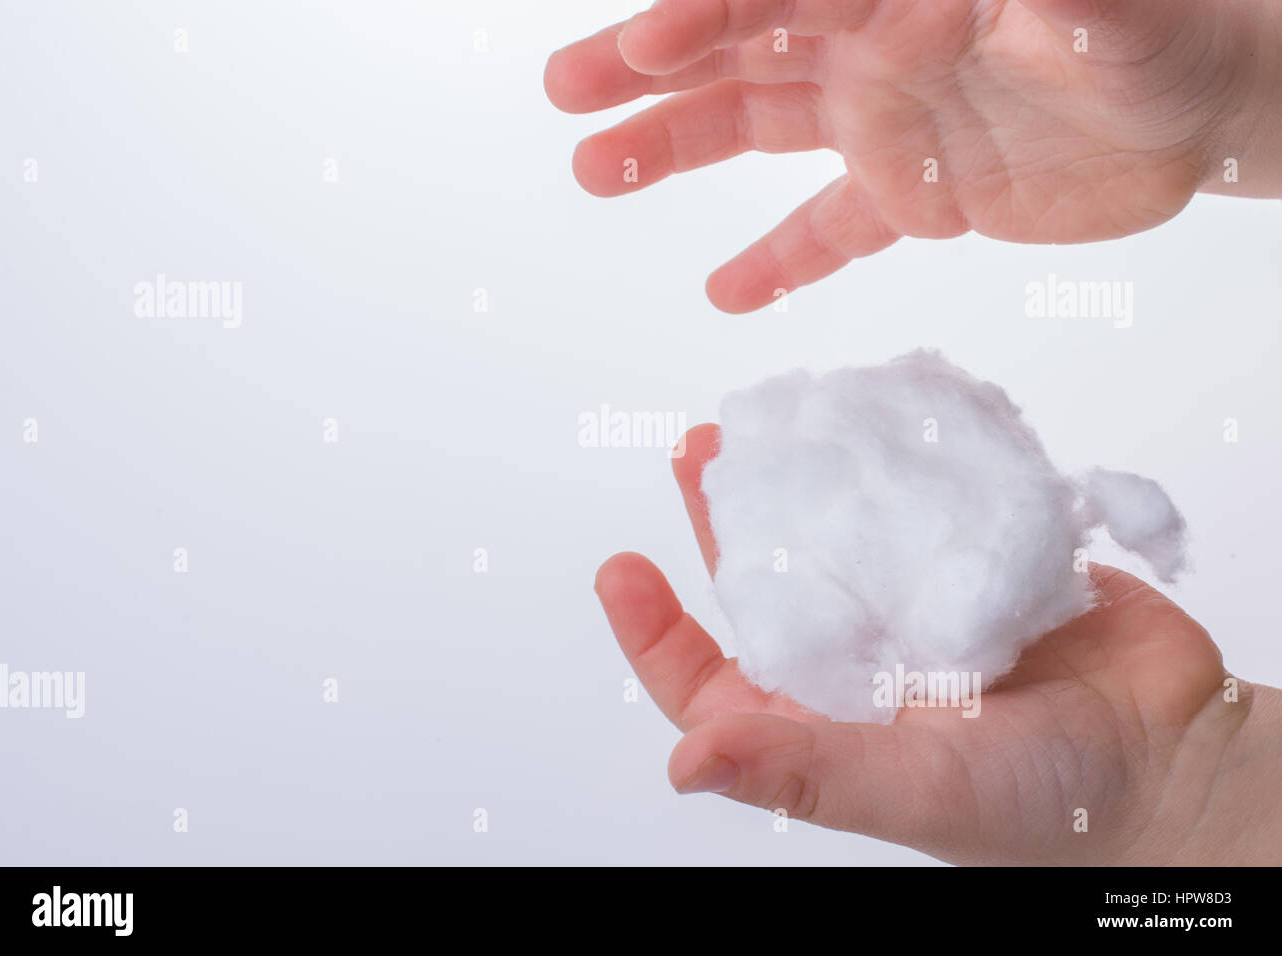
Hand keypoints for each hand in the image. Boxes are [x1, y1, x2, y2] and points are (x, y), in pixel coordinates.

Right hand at [546, 0, 1281, 311]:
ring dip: (676, 149)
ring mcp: (884, 122)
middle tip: (569, 92)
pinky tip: (727, 293)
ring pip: (758, 131)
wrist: (1193, 110)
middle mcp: (872, 47)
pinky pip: (831, 229)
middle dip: (649, 71)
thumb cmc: (1153, 33)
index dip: (709, 18)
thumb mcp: (1091, 2)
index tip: (645, 47)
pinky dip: (782, 261)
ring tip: (596, 172)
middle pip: (739, 53)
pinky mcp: (913, 194)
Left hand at [595, 424, 1281, 863]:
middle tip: (700, 446)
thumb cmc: (1041, 805)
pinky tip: (876, 416)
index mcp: (821, 716)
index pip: (711, 679)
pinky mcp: (979, 554)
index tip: (620, 568)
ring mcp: (917, 598)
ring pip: (841, 527)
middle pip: (770, 576)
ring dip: (806, 473)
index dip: (657, 629)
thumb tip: (686, 760)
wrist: (1172, 756)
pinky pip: (928, 496)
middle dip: (728, 513)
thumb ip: (802, 769)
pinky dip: (905, 456)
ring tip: (776, 416)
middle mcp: (858, 654)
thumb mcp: (911, 788)